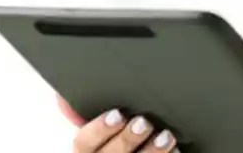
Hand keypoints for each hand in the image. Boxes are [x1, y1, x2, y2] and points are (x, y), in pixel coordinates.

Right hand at [59, 94, 180, 152]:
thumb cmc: (113, 140)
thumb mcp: (101, 128)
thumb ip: (90, 112)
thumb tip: (67, 94)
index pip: (84, 142)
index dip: (100, 128)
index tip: (118, 114)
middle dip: (127, 139)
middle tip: (143, 122)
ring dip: (152, 151)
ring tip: (166, 136)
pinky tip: (175, 151)